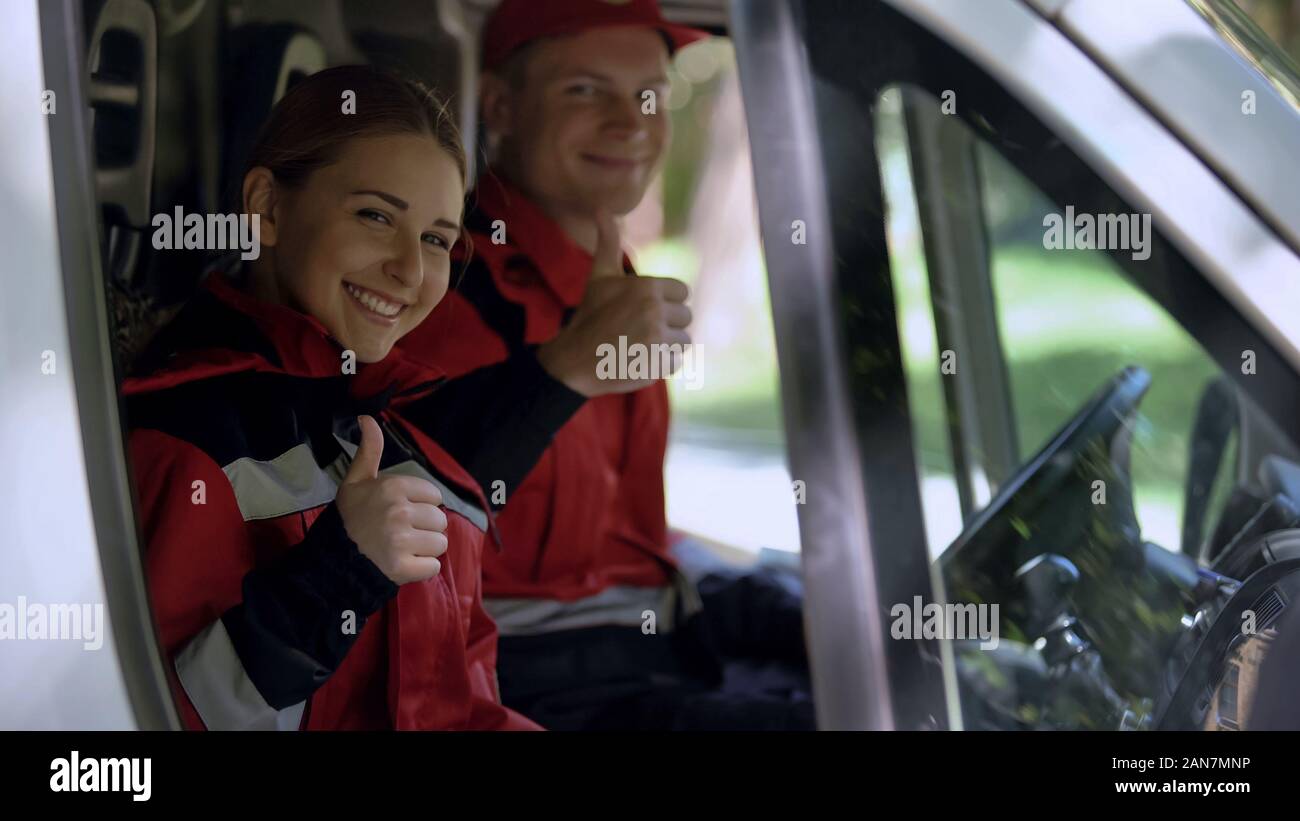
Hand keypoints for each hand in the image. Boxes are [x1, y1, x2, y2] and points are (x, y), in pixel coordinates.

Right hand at [335, 415, 448, 583]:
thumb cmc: (350, 516)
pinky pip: (433, 567)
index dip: (421, 505)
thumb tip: (367, 417)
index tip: (401, 512)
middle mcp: (399, 512)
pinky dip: (422, 569)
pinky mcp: (402, 568)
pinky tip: (403, 563)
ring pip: (440, 544)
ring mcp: (401, 541)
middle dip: (425, 527)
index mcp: (393, 488)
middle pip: (440, 520)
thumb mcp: (357, 479)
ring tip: (402, 548)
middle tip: (401, 532)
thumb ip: (369, 449)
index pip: (435, 496)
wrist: (333, 558)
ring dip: (425, 549)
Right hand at [536, 211, 691, 396]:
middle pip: (685, 317)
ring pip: (682, 341)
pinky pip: (675, 362)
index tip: (644, 309)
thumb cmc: (590, 314)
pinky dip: (660, 364)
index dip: (665, 301)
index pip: (682, 293)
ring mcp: (657, 341)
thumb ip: (609, 241)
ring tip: (640, 345)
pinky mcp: (658, 366)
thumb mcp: (600, 275)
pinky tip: (639, 360)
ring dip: (666, 344)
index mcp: (647, 288)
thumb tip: (601, 207)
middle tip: (639, 329)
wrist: (574, 359)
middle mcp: (655, 312)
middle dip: (667, 324)